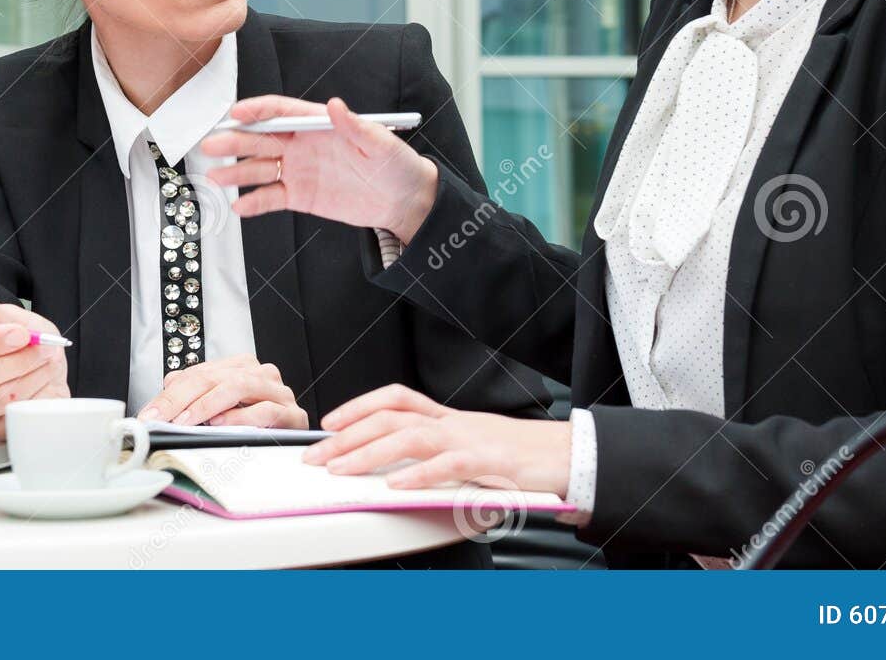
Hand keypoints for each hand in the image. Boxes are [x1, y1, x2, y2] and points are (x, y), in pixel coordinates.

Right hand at [0, 287, 69, 437]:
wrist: (47, 369)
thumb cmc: (24, 343)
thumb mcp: (9, 317)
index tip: (20, 332)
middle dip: (16, 359)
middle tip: (41, 347)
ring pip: (1, 395)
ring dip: (33, 371)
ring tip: (45, 360)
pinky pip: (19, 412)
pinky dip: (40, 390)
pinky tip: (43, 380)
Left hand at [136, 354, 307, 428]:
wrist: (292, 447)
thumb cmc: (255, 427)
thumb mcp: (216, 409)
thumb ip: (192, 397)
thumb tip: (162, 397)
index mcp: (242, 368)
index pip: (200, 373)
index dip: (171, 393)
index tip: (150, 413)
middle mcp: (261, 375)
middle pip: (216, 377)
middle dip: (183, 397)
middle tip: (162, 417)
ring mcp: (279, 392)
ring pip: (241, 385)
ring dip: (209, 403)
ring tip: (187, 420)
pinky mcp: (292, 415)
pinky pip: (266, 410)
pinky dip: (241, 417)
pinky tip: (222, 424)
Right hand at [200, 95, 440, 242]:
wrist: (402, 201)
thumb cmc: (396, 164)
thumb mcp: (381, 142)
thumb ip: (355, 125)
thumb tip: (336, 106)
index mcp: (319, 123)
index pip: (281, 112)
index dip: (258, 110)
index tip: (236, 113)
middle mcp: (303, 144)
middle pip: (262, 138)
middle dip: (236, 140)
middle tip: (213, 144)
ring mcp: (299, 171)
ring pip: (260, 167)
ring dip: (237, 171)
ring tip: (216, 176)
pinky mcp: (300, 196)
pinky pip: (272, 197)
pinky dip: (255, 201)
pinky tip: (240, 205)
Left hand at [302, 384, 571, 496]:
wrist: (568, 455)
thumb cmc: (519, 457)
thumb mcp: (470, 449)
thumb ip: (437, 457)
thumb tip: (396, 472)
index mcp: (447, 418)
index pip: (395, 399)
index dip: (358, 406)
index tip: (328, 423)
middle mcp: (454, 423)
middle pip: (391, 418)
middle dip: (348, 436)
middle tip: (317, 456)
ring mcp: (471, 439)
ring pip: (410, 437)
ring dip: (370, 453)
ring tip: (341, 469)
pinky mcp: (491, 462)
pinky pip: (450, 465)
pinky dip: (420, 474)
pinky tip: (396, 486)